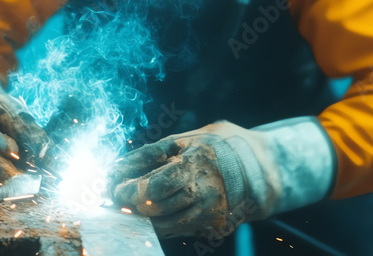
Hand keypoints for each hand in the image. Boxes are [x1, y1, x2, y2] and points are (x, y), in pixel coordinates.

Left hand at [109, 118, 335, 238]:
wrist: (260, 166)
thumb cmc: (215, 146)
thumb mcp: (183, 141)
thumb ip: (150, 154)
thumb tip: (114, 170)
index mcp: (196, 162)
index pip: (153, 185)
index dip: (126, 190)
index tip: (112, 189)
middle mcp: (206, 189)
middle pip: (156, 208)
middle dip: (131, 205)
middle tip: (119, 199)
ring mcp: (212, 211)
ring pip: (166, 225)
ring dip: (145, 218)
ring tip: (135, 207)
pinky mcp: (216, 225)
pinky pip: (180, 231)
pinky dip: (162, 225)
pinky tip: (156, 215)